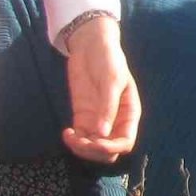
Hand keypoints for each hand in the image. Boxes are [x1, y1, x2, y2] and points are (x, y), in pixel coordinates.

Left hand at [61, 15, 140, 163]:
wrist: (90, 44)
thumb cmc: (108, 58)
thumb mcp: (111, 80)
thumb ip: (108, 107)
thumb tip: (102, 133)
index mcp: (129, 114)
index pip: (125, 142)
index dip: (111, 147)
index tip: (96, 142)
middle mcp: (115, 121)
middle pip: (109, 150)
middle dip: (94, 151)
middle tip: (79, 140)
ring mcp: (98, 120)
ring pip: (93, 147)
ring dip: (82, 148)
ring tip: (70, 136)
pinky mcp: (83, 117)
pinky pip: (80, 137)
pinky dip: (73, 141)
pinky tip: (66, 133)